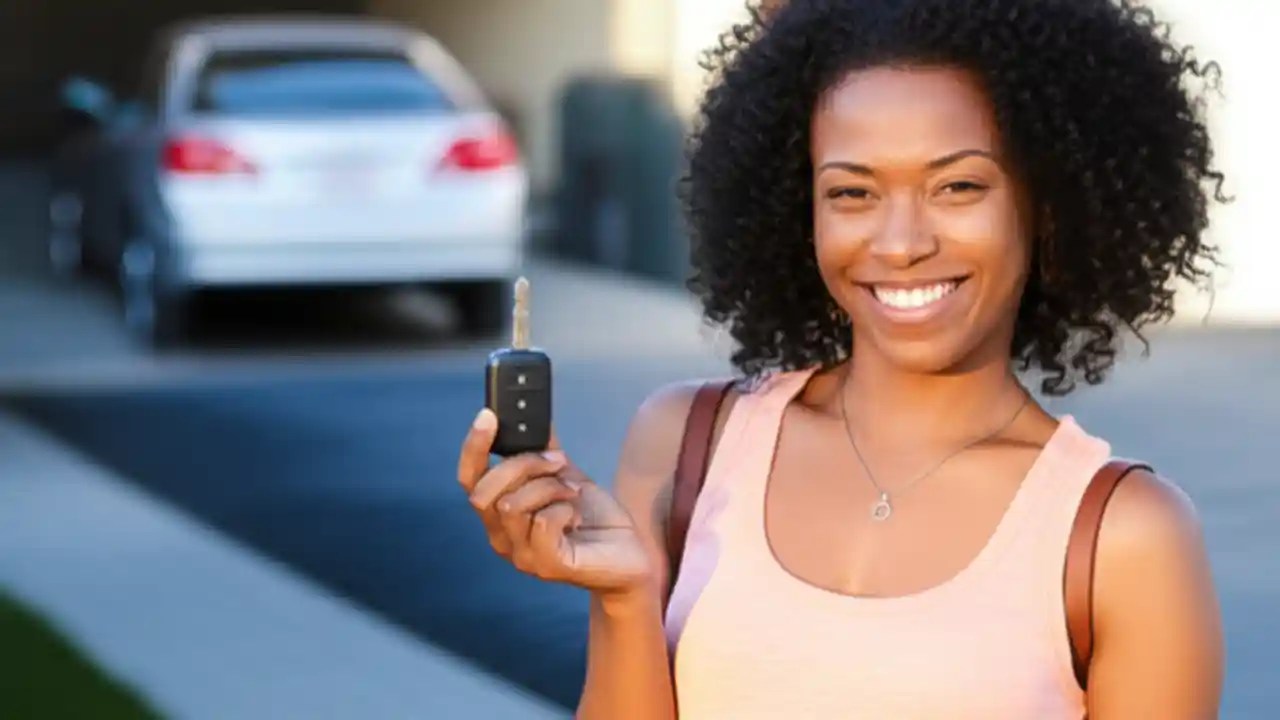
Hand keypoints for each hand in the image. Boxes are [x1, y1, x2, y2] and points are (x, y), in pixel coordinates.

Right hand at [457, 408, 652, 593]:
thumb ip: (546, 453)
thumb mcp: (566, 478)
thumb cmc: (594, 520)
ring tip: (572, 491)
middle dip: (522, 465)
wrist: (629, 555)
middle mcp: (503, 537)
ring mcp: (522, 556)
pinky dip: (562, 509)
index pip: (469, 480)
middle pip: (484, 491)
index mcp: (500, 515)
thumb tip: (536, 418)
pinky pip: (541, 524)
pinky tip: (575, 514)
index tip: (488, 416)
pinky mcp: (547, 566)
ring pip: (511, 505)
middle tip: (558, 462)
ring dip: (548, 487)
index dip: (473, 447)